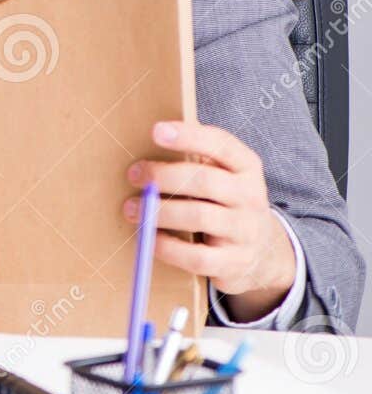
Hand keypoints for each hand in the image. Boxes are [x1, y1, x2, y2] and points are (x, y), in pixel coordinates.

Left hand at [123, 119, 296, 321]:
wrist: (262, 250)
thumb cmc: (224, 200)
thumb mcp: (222, 173)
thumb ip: (195, 156)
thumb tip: (149, 135)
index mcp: (247, 167)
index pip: (222, 145)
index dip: (189, 136)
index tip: (156, 130)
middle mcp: (251, 196)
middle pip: (205, 180)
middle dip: (163, 176)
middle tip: (134, 175)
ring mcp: (246, 231)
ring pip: (199, 216)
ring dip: (158, 211)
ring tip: (132, 209)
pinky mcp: (235, 263)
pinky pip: (197, 256)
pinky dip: (167, 247)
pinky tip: (149, 238)